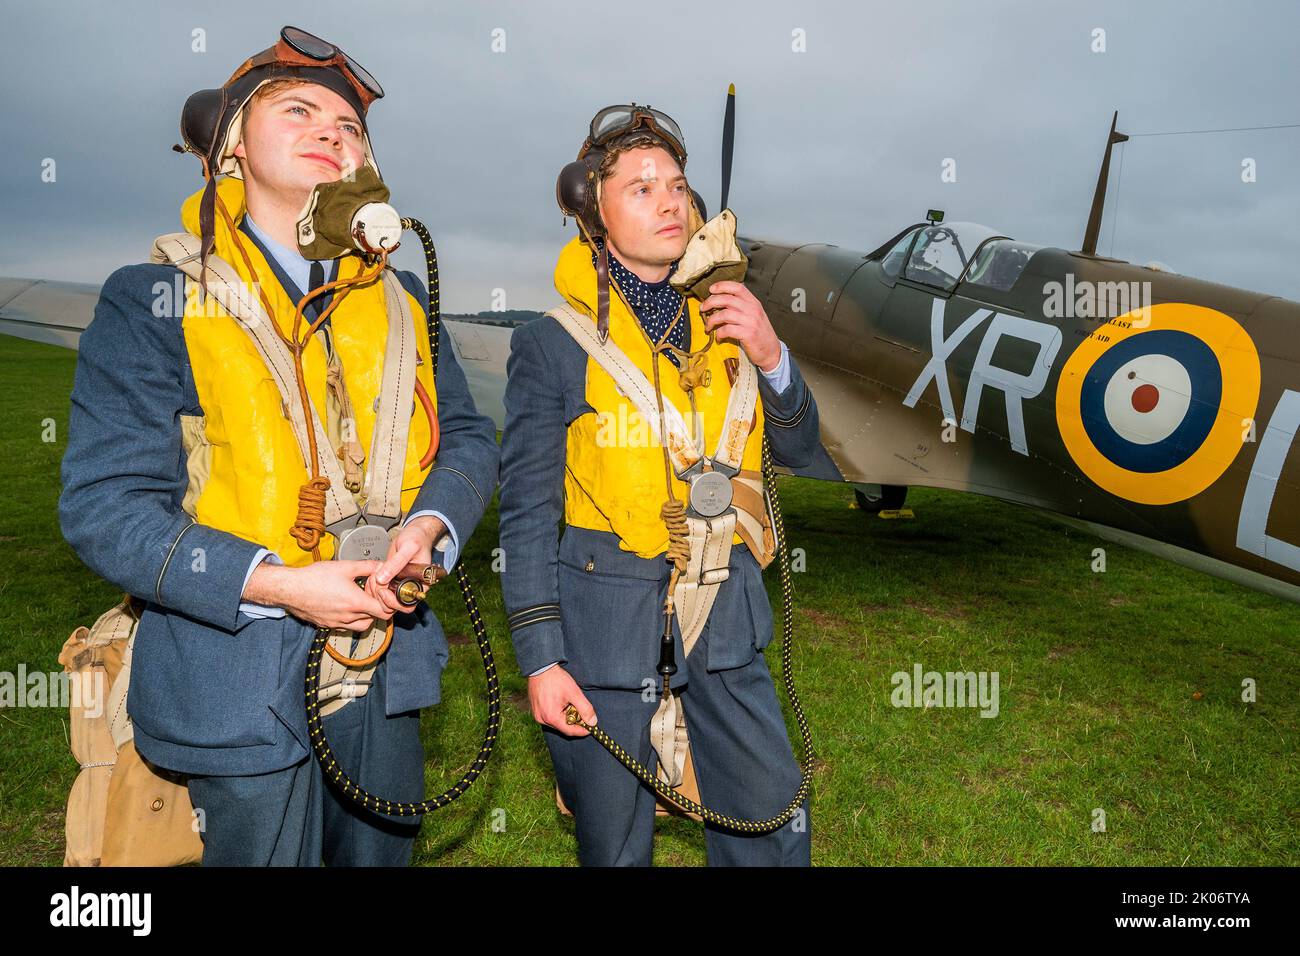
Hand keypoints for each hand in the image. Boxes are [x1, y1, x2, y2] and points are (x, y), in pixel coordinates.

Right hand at [247, 560, 393, 630]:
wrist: (289, 589)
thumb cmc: (314, 578)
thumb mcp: (345, 567)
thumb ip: (367, 566)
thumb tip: (382, 566)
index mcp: (355, 603)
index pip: (384, 612)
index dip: (389, 604)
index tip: (386, 595)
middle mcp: (348, 617)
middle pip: (375, 619)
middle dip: (378, 608)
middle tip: (373, 595)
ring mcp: (337, 623)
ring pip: (361, 625)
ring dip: (365, 615)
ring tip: (360, 600)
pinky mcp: (327, 625)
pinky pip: (346, 626)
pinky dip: (351, 619)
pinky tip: (345, 605)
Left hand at [365, 515, 443, 612]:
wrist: (413, 533)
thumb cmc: (417, 538)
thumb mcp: (408, 548)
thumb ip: (396, 563)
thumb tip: (383, 578)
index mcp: (421, 583)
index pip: (408, 603)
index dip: (394, 600)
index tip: (384, 590)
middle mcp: (411, 586)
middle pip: (396, 605)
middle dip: (382, 597)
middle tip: (377, 583)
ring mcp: (401, 584)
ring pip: (386, 599)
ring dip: (376, 591)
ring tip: (374, 576)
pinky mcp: (392, 580)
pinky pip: (382, 590)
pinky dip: (374, 586)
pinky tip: (372, 576)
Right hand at [528, 665, 596, 737]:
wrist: (540, 667)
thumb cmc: (556, 679)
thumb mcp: (574, 693)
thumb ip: (585, 709)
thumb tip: (593, 722)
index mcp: (551, 717)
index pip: (570, 731)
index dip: (582, 730)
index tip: (591, 727)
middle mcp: (542, 719)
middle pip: (563, 727)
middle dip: (574, 722)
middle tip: (583, 712)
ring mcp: (537, 715)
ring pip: (556, 722)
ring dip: (566, 717)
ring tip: (571, 704)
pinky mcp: (535, 710)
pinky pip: (549, 717)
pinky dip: (558, 713)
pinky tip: (562, 703)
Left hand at [698, 280, 781, 371]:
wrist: (772, 351)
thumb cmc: (760, 333)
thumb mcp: (754, 315)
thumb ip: (741, 306)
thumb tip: (719, 301)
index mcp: (754, 302)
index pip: (737, 287)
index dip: (722, 286)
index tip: (711, 290)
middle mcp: (753, 309)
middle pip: (727, 299)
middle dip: (710, 302)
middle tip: (702, 308)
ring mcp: (750, 322)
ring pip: (724, 314)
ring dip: (711, 320)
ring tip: (708, 326)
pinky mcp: (748, 334)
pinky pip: (727, 330)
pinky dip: (719, 333)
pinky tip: (718, 337)